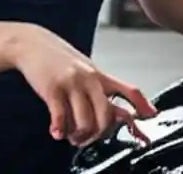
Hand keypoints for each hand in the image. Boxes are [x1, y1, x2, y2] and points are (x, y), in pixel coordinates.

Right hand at [8, 24, 157, 147]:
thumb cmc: (58, 59)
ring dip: (78, 135)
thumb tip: (118, 113)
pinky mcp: (53, 88)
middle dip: (97, 134)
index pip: (128, 90)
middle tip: (85, 138)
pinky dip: (60, 130)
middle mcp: (89, 79)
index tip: (150, 116)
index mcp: (100, 75)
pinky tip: (56, 132)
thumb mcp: (84, 70)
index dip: (142, 105)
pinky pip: (61, 117)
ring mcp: (72, 83)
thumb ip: (100, 90)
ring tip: (69, 135)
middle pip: (106, 115)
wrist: (31, 43)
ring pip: (85, 121)